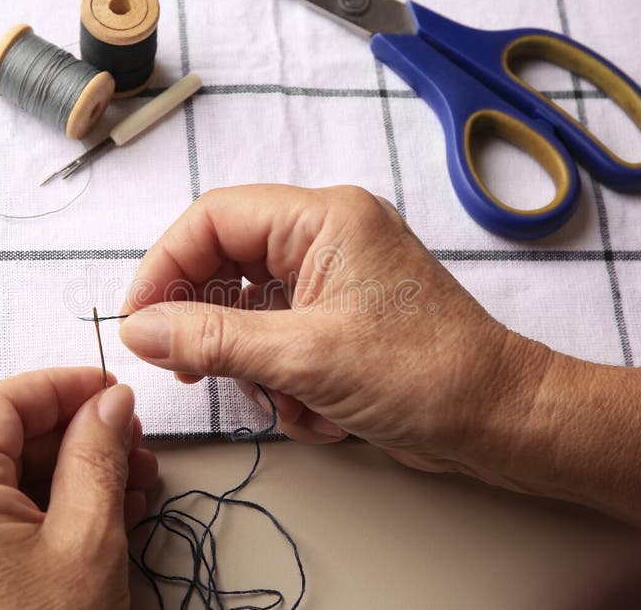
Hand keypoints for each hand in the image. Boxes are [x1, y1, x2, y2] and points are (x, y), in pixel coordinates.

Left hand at [0, 368, 157, 609]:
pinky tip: (96, 511)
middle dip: (73, 436)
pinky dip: (40, 506)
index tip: (110, 388)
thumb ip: (98, 455)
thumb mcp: (88, 542)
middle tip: (130, 441)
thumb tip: (109, 403)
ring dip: (64, 472)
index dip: (62, 387)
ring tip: (128, 482)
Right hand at [118, 185, 547, 474]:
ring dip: (255, 368)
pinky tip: (321, 412)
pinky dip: (285, 384)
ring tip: (289, 399)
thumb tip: (141, 329)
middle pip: (226, 267)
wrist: (501, 421)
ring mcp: (333, 283)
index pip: (214, 218)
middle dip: (212, 329)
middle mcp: (327, 240)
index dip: (166, 266)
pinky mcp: (339, 324)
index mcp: (324, 219)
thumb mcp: (305, 357)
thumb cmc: (428, 374)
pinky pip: (278, 343)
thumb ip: (212, 339)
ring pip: (248, 315)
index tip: (139, 320)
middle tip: (192, 369)